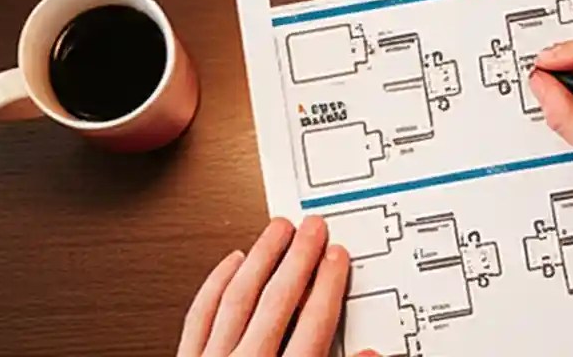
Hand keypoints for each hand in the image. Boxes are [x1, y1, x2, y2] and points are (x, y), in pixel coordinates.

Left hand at [178, 216, 379, 356]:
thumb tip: (371, 354)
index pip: (313, 324)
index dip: (328, 286)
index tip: (337, 257)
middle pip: (277, 301)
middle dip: (299, 259)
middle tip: (312, 228)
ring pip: (239, 299)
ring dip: (262, 259)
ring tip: (277, 231)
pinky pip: (200, 317)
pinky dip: (217, 286)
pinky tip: (231, 263)